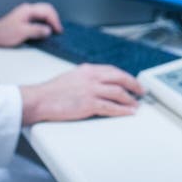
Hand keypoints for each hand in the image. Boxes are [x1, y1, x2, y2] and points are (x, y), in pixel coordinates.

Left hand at [0, 2, 61, 47]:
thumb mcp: (22, 33)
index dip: (55, 21)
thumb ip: (37, 30)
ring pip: (44, 12)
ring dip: (51, 20)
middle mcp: (28, 9)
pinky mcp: (26, 18)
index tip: (58, 30)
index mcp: (28, 10)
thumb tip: (48, 30)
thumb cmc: (4, 33)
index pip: (47, 11)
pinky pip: (40, 17)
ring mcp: (27, 13)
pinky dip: (46, 22)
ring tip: (54, 30)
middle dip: (55, 19)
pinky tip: (46, 29)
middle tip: (58, 30)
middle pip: (47, 9)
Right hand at [19, 64, 145, 124]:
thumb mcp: (72, 76)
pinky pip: (111, 107)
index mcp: (88, 69)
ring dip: (130, 99)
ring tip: (136, 104)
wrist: (40, 99)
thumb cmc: (52, 91)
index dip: (125, 76)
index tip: (132, 81)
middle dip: (133, 84)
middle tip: (141, 91)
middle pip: (120, 78)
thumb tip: (99, 82)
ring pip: (118, 92)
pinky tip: (128, 112)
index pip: (112, 70)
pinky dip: (123, 110)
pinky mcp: (89, 104)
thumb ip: (87, 77)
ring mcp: (91, 90)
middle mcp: (92, 77)